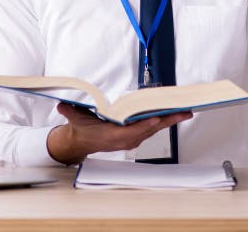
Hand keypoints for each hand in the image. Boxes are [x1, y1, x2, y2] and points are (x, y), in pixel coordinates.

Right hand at [46, 103, 192, 164]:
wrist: (81, 143)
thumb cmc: (82, 129)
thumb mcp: (75, 119)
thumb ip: (70, 112)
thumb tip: (62, 106)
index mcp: (114, 136)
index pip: (133, 130)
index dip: (145, 124)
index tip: (157, 117)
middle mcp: (127, 139)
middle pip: (150, 128)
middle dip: (168, 120)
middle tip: (184, 111)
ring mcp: (133, 139)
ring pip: (155, 128)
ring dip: (171, 120)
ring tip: (185, 111)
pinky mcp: (136, 136)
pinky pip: (153, 128)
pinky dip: (165, 121)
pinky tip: (174, 114)